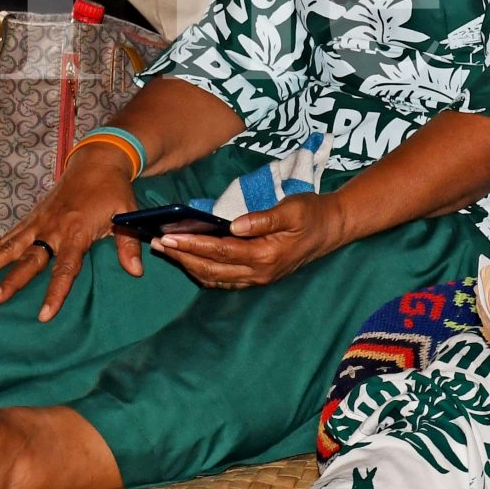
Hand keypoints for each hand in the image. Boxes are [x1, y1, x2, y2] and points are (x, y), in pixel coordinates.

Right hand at [0, 146, 143, 321]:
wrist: (97, 162)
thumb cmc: (113, 192)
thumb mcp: (126, 216)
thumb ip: (128, 245)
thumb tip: (136, 272)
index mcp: (76, 232)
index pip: (65, 269)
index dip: (55, 292)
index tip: (44, 315)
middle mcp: (52, 229)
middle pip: (28, 259)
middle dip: (10, 281)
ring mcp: (37, 222)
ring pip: (8, 247)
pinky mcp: (30, 218)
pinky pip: (5, 237)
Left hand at [152, 192, 342, 286]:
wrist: (331, 229)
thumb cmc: (311, 213)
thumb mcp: (292, 209)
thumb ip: (264, 218)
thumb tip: (234, 225)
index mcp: (266, 255)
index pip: (220, 250)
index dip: (193, 244)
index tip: (169, 236)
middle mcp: (259, 272)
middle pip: (211, 268)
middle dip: (182, 256)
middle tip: (157, 243)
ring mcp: (258, 278)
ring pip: (214, 278)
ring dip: (188, 265)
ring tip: (167, 250)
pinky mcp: (258, 277)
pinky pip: (223, 279)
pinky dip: (203, 271)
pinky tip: (189, 259)